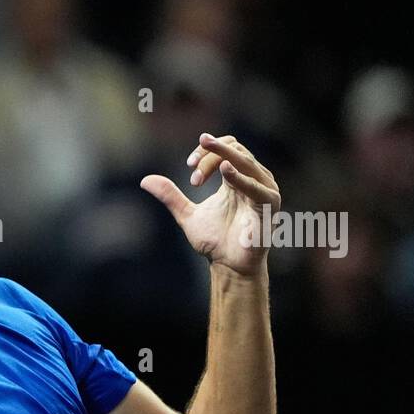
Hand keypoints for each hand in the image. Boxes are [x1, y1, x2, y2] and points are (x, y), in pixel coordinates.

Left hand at [139, 133, 281, 277]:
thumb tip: (144, 180)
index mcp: (236, 178)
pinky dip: (241, 177)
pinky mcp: (269, 205)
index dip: (207, 151)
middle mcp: (253, 179)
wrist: (228, 266)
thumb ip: (170, 196)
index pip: (227, 147)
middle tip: (192, 173)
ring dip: (221, 160)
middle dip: (210, 156)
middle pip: (235, 149)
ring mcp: (263, 190)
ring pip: (246, 161)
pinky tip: (225, 170)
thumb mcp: (187, 215)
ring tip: (198, 174)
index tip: (189, 166)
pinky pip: (257, 186)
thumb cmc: (214, 241)